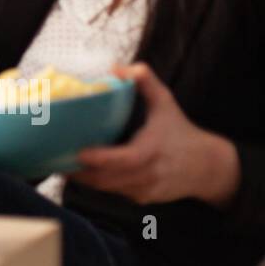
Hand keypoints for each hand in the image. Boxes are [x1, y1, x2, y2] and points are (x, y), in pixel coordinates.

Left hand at [72, 63, 240, 207]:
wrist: (208, 167)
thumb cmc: (181, 131)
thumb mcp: (166, 102)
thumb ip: (144, 81)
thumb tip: (117, 66)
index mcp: (153, 151)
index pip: (124, 160)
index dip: (100, 159)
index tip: (78, 152)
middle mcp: (148, 174)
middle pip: (108, 179)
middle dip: (80, 171)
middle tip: (56, 156)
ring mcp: (145, 190)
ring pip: (107, 188)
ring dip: (84, 179)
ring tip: (61, 163)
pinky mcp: (142, 198)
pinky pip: (114, 192)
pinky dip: (97, 183)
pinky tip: (81, 171)